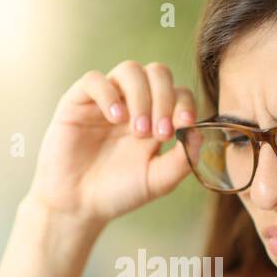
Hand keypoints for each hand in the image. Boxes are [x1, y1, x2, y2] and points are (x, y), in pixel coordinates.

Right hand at [28, 60, 196, 225]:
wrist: (79, 206)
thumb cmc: (118, 192)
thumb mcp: (158, 180)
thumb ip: (181, 159)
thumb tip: (198, 133)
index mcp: (156, 118)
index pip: (178, 92)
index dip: (184, 103)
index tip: (184, 124)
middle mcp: (133, 103)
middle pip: (158, 73)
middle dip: (164, 99)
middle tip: (159, 133)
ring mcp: (106, 100)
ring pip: (129, 70)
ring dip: (140, 97)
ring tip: (136, 130)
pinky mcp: (78, 101)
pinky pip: (94, 79)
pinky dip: (109, 94)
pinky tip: (115, 118)